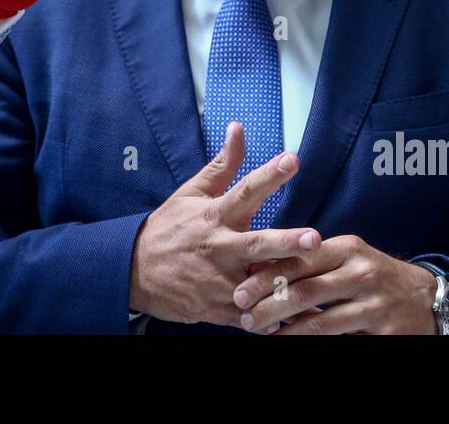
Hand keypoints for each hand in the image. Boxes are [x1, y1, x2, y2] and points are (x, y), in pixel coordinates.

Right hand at [129, 122, 320, 326]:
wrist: (133, 270)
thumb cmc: (169, 228)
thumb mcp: (192, 192)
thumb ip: (222, 164)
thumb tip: (238, 128)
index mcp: (214, 215)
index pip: (245, 190)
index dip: (269, 174)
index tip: (293, 159)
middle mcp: (218, 247)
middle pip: (256, 244)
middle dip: (285, 242)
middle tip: (313, 239)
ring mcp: (217, 281)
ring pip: (255, 287)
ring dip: (283, 289)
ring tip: (315, 291)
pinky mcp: (215, 308)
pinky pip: (248, 317)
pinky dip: (270, 321)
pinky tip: (294, 320)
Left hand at [231, 234, 438, 333]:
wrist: (426, 298)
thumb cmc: (373, 276)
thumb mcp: (346, 259)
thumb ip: (309, 262)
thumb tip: (258, 266)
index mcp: (346, 248)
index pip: (297, 261)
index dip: (264, 278)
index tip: (239, 292)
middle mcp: (361, 271)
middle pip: (304, 291)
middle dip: (268, 307)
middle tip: (245, 319)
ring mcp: (374, 302)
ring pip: (320, 321)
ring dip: (285, 331)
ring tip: (263, 335)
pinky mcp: (384, 330)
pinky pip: (339, 338)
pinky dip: (310, 342)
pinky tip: (291, 343)